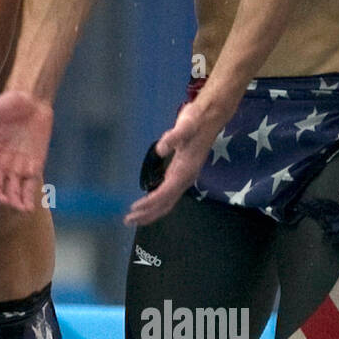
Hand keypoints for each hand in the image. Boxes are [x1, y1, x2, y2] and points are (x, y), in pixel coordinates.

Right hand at [0, 91, 53, 210]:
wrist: (35, 99)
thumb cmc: (9, 102)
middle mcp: (0, 161)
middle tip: (2, 199)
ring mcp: (17, 165)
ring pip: (12, 189)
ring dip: (13, 200)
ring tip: (17, 207)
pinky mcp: (34, 166)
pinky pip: (29, 186)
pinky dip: (28, 197)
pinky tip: (28, 207)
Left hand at [125, 98, 231, 226]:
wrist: (209, 117)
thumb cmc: (196, 121)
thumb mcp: (186, 125)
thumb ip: (174, 136)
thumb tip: (161, 149)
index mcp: (185, 170)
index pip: (165, 193)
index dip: (150, 203)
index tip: (134, 209)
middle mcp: (185, 177)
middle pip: (165, 203)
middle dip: (148, 213)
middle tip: (128, 221)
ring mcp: (184, 177)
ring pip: (168, 201)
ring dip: (151, 211)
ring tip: (135, 218)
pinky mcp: (181, 173)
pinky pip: (168, 194)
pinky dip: (157, 202)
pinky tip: (148, 203)